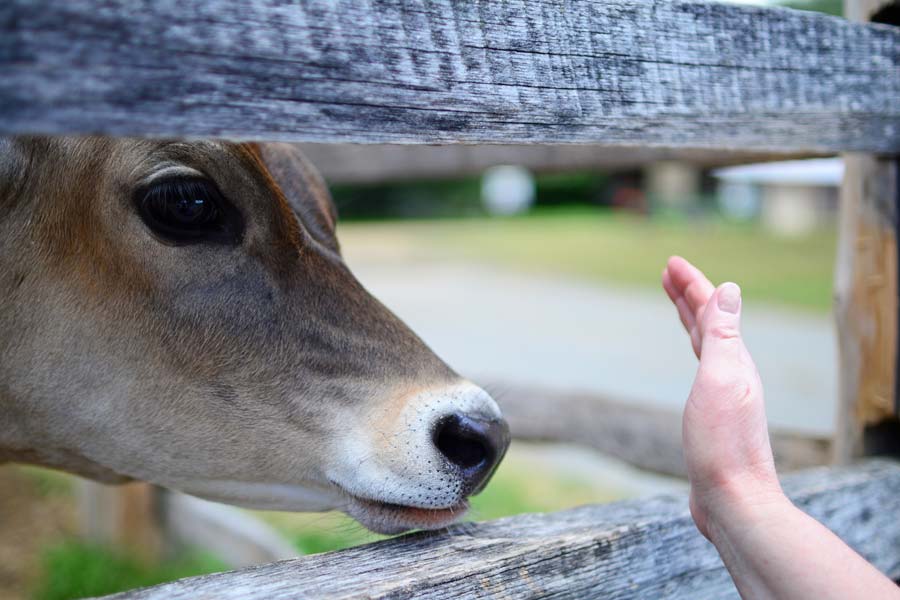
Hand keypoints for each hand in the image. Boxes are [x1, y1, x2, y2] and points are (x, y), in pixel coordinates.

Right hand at [662, 256, 783, 538]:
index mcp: (733, 360)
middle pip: (709, 322)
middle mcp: (732, 372)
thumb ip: (723, 334)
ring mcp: (724, 392)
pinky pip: (701, 365)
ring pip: (705, 343)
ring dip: (690, 317)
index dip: (692, 284)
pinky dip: (693, 347)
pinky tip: (692, 353)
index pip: (711, 309)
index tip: (671, 262)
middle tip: (668, 272)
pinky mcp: (714, 413)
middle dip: (689, 294)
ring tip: (675, 302)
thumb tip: (729, 289)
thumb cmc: (722, 442)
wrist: (732, 498)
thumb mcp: (719, 379)